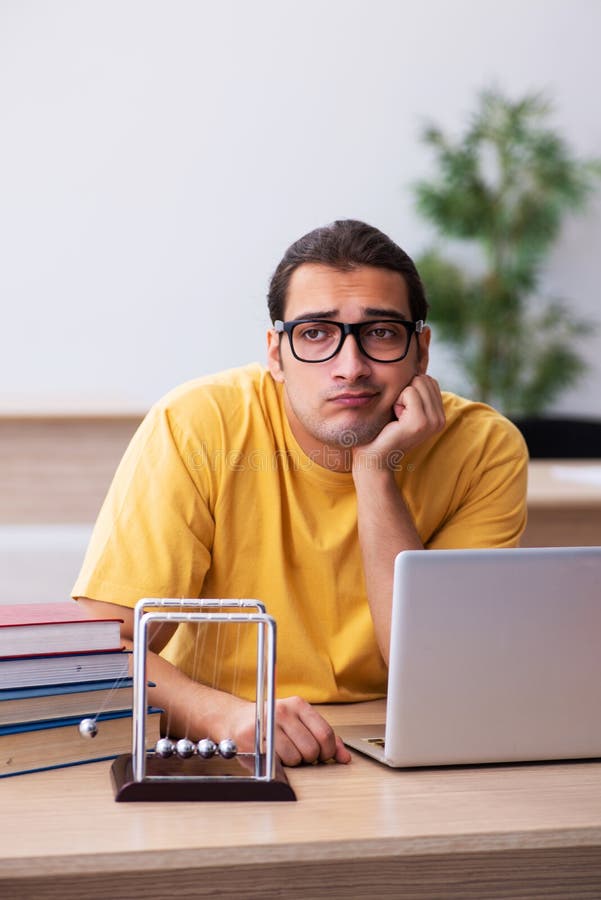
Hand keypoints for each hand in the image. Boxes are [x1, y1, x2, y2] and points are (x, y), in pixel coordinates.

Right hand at [220, 694, 350, 766]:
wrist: (235, 720)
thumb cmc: (270, 723)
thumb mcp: (298, 722)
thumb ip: (323, 737)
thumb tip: (345, 757)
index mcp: (298, 705)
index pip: (325, 733)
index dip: (327, 752)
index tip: (322, 756)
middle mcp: (283, 711)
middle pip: (312, 748)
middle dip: (309, 758)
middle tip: (300, 755)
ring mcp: (268, 724)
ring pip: (295, 758)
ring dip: (292, 763)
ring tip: (284, 754)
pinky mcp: (254, 740)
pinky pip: (277, 762)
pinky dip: (278, 765)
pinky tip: (273, 756)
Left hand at [353, 374, 444, 470]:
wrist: (373, 457)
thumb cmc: (383, 430)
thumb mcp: (404, 408)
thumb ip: (415, 392)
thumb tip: (415, 366)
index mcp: (439, 415)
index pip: (429, 381)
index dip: (409, 390)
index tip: (401, 411)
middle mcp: (440, 419)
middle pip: (424, 379)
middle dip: (405, 391)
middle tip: (398, 415)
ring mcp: (432, 421)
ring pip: (417, 383)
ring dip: (400, 397)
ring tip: (396, 417)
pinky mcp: (420, 422)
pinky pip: (408, 392)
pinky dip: (397, 401)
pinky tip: (394, 419)